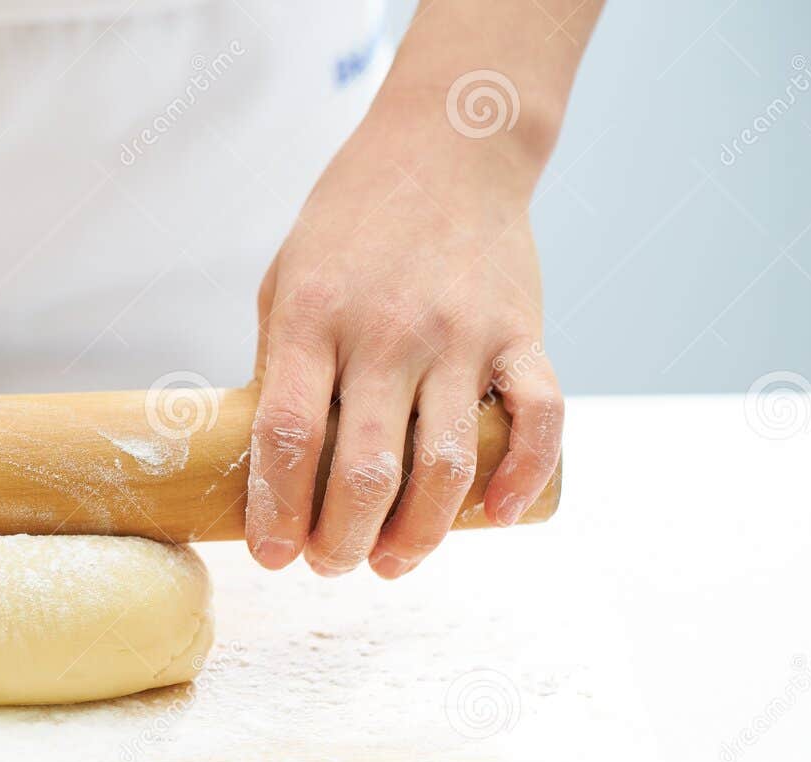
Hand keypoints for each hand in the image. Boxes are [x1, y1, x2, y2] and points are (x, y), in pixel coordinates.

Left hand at [245, 97, 563, 578]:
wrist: (446, 146)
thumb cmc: (350, 228)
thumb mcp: (287, 283)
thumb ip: (283, 369)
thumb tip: (274, 472)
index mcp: (314, 316)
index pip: (290, 434)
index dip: (279, 510)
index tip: (272, 555)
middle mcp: (388, 329)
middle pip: (368, 469)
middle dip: (345, 540)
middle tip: (333, 565)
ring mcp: (461, 333)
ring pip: (447, 463)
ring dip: (420, 535)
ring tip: (393, 562)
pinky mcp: (521, 332)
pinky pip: (538, 418)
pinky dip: (521, 476)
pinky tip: (494, 516)